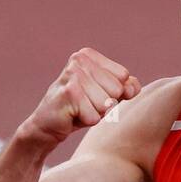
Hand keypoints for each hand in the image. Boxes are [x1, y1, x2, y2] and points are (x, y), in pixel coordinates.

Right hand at [22, 47, 141, 143]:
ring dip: (95, 113)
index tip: (93, 95)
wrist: (48, 125)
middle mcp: (79, 60)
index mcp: (88, 56)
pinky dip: (86, 121)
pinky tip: (72, 115)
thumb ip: (126, 88)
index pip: (123, 76)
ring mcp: (73, 75)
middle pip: (117, 89)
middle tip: (85, 104)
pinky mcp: (68, 93)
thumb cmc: (79, 108)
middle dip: (104, 104)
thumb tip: (132, 88)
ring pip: (106, 104)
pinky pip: (94, 116)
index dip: (113, 93)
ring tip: (78, 110)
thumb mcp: (106, 95)